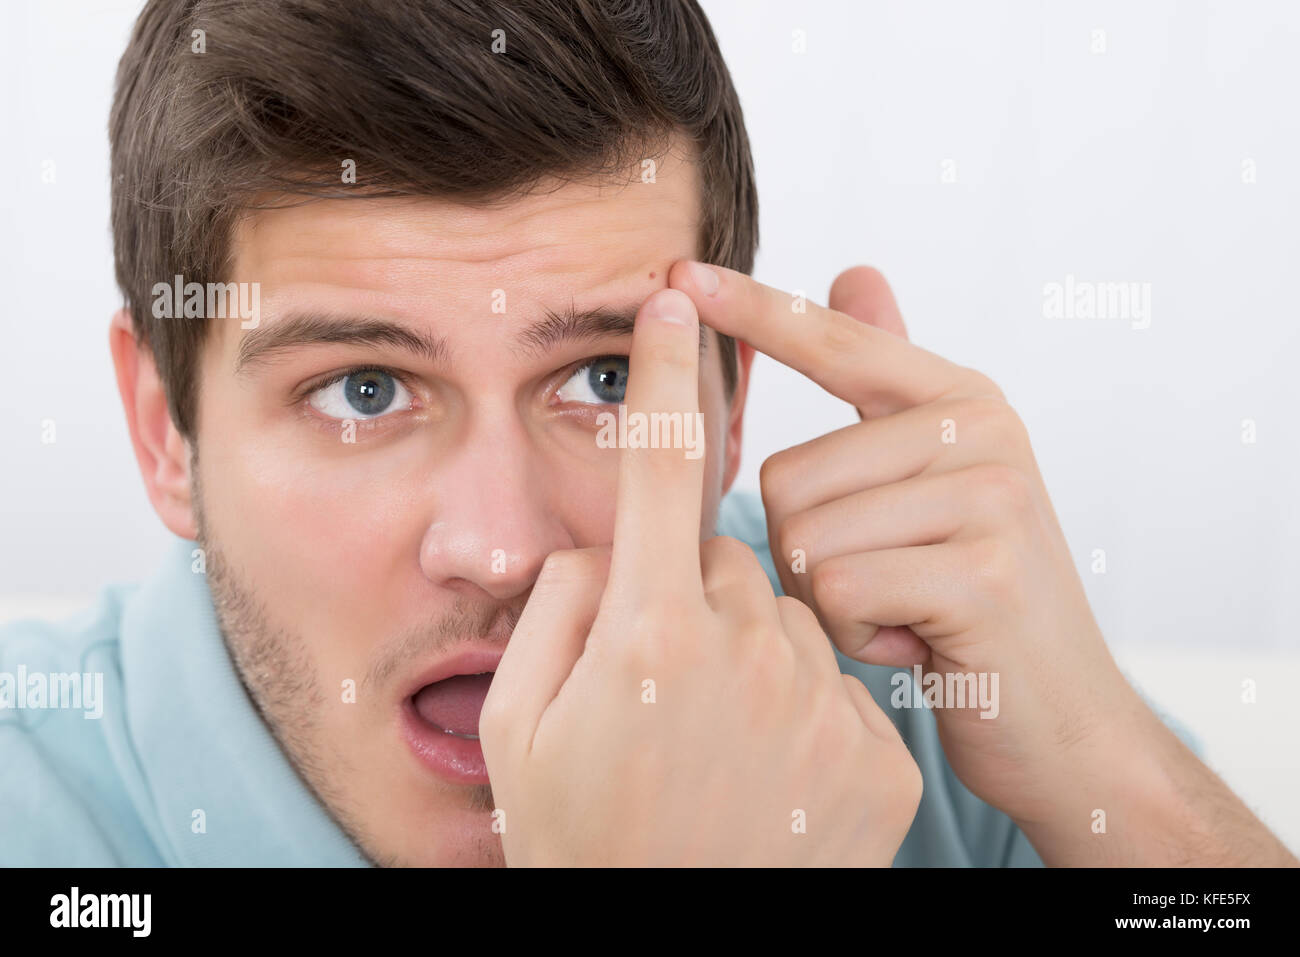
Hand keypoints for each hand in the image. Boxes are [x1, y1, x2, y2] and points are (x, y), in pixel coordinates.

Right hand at [479, 286, 921, 866]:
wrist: (680, 954)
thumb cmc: (586, 847)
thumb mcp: (522, 730)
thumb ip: (559, 610)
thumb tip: (609, 550)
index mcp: (645, 636)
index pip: (661, 468)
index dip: (669, 374)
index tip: (675, 298)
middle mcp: (743, 654)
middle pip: (725, 560)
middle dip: (690, 595)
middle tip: (659, 687)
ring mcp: (819, 704)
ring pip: (783, 622)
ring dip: (748, 658)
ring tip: (714, 745)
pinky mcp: (877, 754)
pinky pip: (832, 684)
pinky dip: (802, 712)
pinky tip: (768, 778)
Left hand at [667, 261, 1152, 832]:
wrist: (1066, 720)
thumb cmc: (973, 601)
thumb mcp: (934, 479)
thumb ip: (891, 379)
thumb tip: (854, 269)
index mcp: (959, 399)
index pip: (833, 342)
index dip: (753, 309)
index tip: (683, 271)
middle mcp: (980, 429)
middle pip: (785, 477)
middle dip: (808, 555)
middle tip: (886, 586)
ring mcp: (990, 496)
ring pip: (804, 538)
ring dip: (831, 602)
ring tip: (904, 614)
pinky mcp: (983, 573)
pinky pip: (839, 592)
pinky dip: (857, 638)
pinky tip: (917, 647)